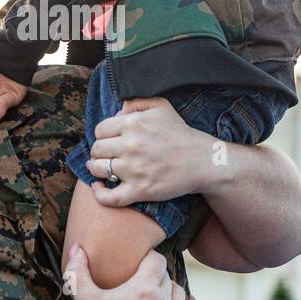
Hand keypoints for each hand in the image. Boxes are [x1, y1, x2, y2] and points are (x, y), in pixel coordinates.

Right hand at [62, 243, 199, 299]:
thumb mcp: (82, 294)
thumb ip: (78, 268)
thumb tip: (75, 246)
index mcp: (143, 288)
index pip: (158, 261)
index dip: (149, 258)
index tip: (140, 262)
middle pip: (167, 278)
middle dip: (155, 276)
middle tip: (141, 279)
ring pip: (180, 296)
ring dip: (170, 291)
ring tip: (158, 291)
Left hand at [85, 96, 220, 206]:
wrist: (203, 161)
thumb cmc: (181, 134)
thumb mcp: (162, 107)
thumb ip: (137, 102)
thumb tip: (118, 110)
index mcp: (133, 123)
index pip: (100, 130)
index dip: (103, 135)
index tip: (110, 141)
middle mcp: (130, 145)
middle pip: (97, 149)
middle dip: (100, 152)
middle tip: (108, 155)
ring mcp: (134, 169)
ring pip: (98, 169)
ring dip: (97, 169)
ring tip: (103, 169)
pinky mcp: (140, 190)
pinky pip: (110, 197)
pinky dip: (100, 194)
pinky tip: (98, 188)